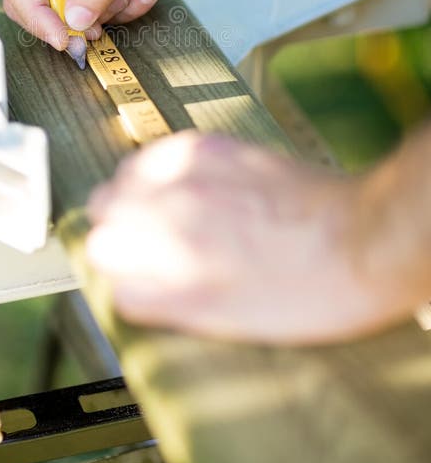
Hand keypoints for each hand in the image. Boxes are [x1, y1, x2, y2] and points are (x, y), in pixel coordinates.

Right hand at [86, 132, 424, 343]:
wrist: (363, 237)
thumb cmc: (307, 289)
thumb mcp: (227, 318)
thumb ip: (159, 300)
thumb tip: (119, 287)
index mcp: (173, 249)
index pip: (98, 248)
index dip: (113, 266)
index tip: (131, 273)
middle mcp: (175, 199)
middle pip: (104, 205)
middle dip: (118, 228)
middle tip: (149, 248)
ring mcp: (195, 166)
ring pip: (127, 174)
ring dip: (134, 195)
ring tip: (166, 216)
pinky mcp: (217, 144)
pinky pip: (162, 151)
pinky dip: (160, 168)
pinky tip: (183, 187)